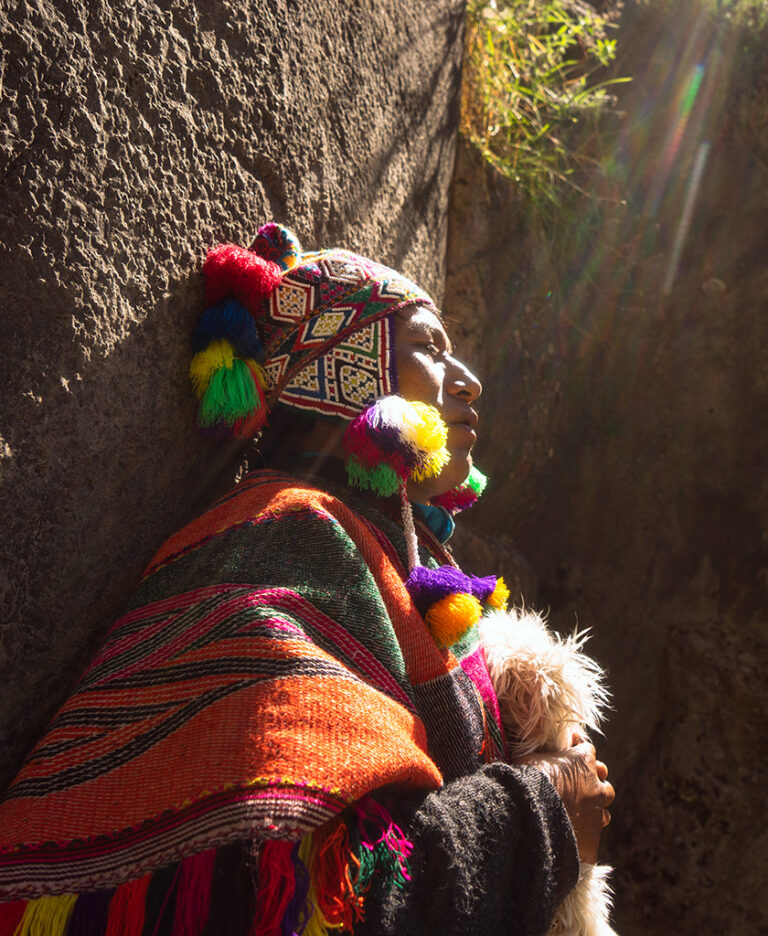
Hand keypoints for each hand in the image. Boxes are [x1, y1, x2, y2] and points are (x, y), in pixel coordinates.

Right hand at [515, 736, 613, 863]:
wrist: (530, 811)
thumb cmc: (528, 779)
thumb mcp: (533, 757)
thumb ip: (545, 757)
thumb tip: (539, 758)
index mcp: (583, 760)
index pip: (588, 753)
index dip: (578, 758)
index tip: (568, 761)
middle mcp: (596, 786)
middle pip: (604, 787)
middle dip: (593, 790)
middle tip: (577, 795)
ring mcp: (597, 814)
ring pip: (603, 814)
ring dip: (592, 816)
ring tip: (574, 820)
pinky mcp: (593, 840)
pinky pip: (592, 841)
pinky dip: (583, 841)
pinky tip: (568, 841)